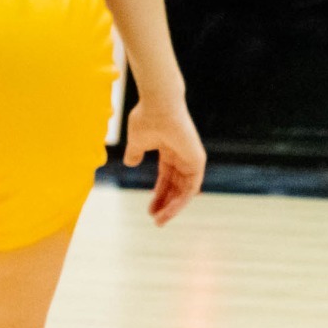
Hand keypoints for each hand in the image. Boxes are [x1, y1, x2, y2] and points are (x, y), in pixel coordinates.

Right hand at [122, 97, 205, 226]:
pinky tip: (169, 211)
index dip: (158, 195)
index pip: (167, 179)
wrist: (158, 105)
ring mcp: (192, 159)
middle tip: (156, 221)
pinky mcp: (197, 161)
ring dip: (173, 207)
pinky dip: (181, 200)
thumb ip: (136, 153)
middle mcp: (183, 157)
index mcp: (171, 151)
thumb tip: (130, 162)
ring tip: (160, 221)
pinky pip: (191, 187)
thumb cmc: (147, 118)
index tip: (149, 211)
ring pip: (184, 190)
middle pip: (176, 187)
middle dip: (166, 204)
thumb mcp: (138, 141)